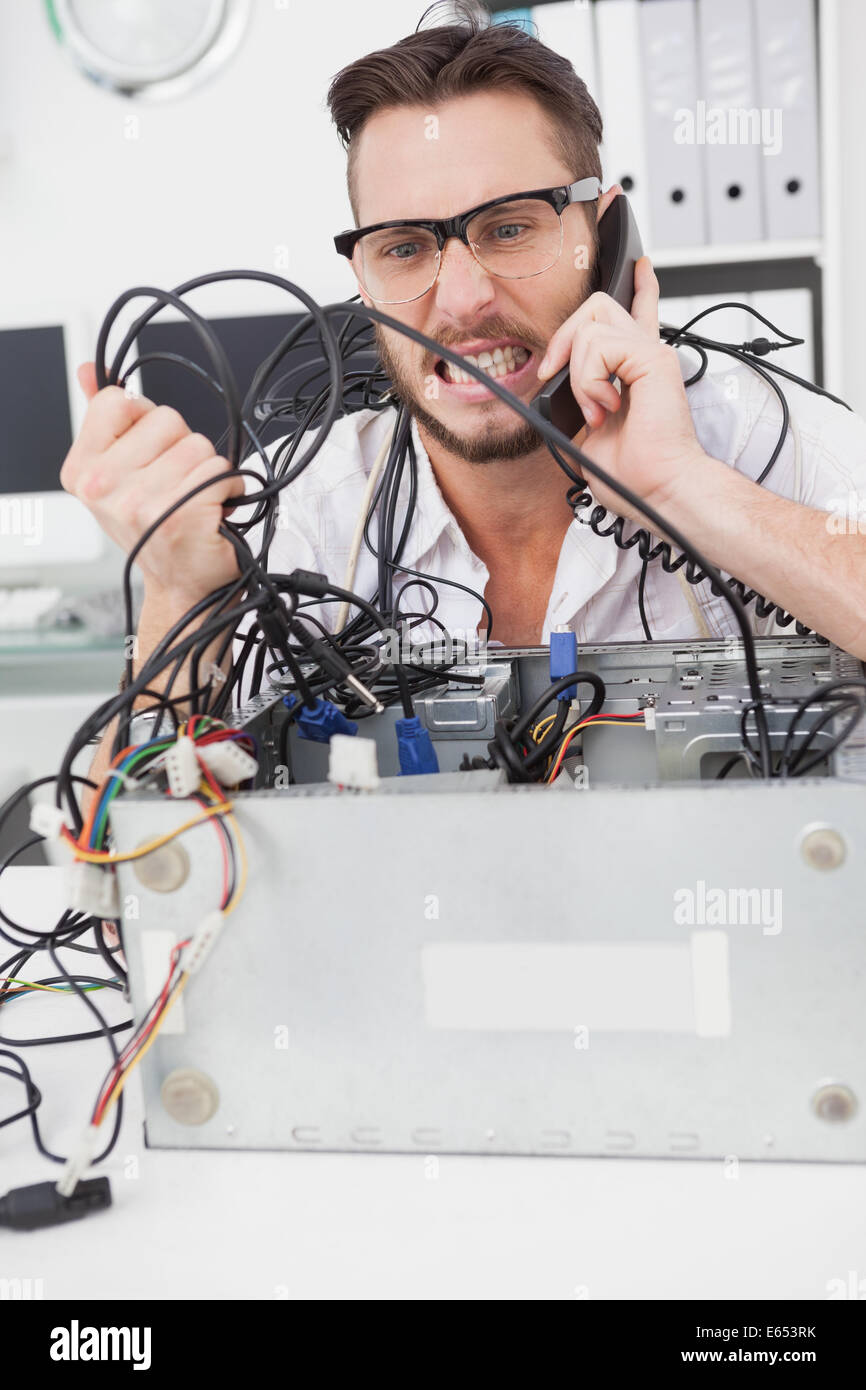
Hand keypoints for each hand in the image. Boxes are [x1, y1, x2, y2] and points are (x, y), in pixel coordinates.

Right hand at [60, 364, 245, 605]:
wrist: (182, 586)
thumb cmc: (153, 530)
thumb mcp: (116, 474)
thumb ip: (104, 419)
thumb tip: (88, 370)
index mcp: (81, 470)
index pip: (118, 400)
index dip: (144, 419)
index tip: (148, 450)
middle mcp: (104, 487)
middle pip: (166, 419)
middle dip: (181, 446)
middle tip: (173, 485)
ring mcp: (142, 503)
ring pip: (198, 446)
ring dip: (206, 470)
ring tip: (193, 499)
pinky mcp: (183, 515)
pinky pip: (222, 471)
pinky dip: (228, 489)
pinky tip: (211, 512)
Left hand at [536, 256, 705, 525]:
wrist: (657, 491)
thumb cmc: (634, 475)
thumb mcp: (588, 434)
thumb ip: (577, 402)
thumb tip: (553, 388)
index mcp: (638, 368)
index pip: (639, 310)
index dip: (639, 285)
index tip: (640, 264)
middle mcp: (648, 354)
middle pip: (598, 306)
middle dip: (563, 338)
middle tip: (554, 376)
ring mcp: (652, 353)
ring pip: (591, 324)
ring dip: (578, 373)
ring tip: (596, 409)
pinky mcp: (653, 359)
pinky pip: (599, 346)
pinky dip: (590, 379)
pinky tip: (607, 406)